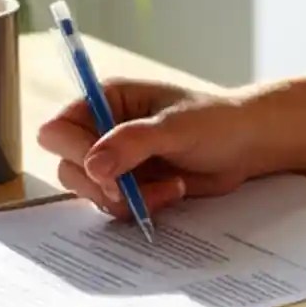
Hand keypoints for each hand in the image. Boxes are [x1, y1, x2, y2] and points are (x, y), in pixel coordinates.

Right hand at [38, 79, 259, 217]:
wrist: (246, 146)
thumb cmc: (216, 121)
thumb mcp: (176, 127)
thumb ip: (133, 143)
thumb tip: (93, 166)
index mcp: (107, 100)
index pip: (59, 128)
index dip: (74, 152)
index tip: (105, 170)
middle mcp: (103, 128)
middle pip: (67, 166)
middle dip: (101, 184)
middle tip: (131, 189)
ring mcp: (115, 159)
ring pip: (89, 191)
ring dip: (125, 198)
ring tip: (168, 187)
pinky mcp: (130, 185)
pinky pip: (114, 205)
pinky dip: (140, 206)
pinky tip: (172, 192)